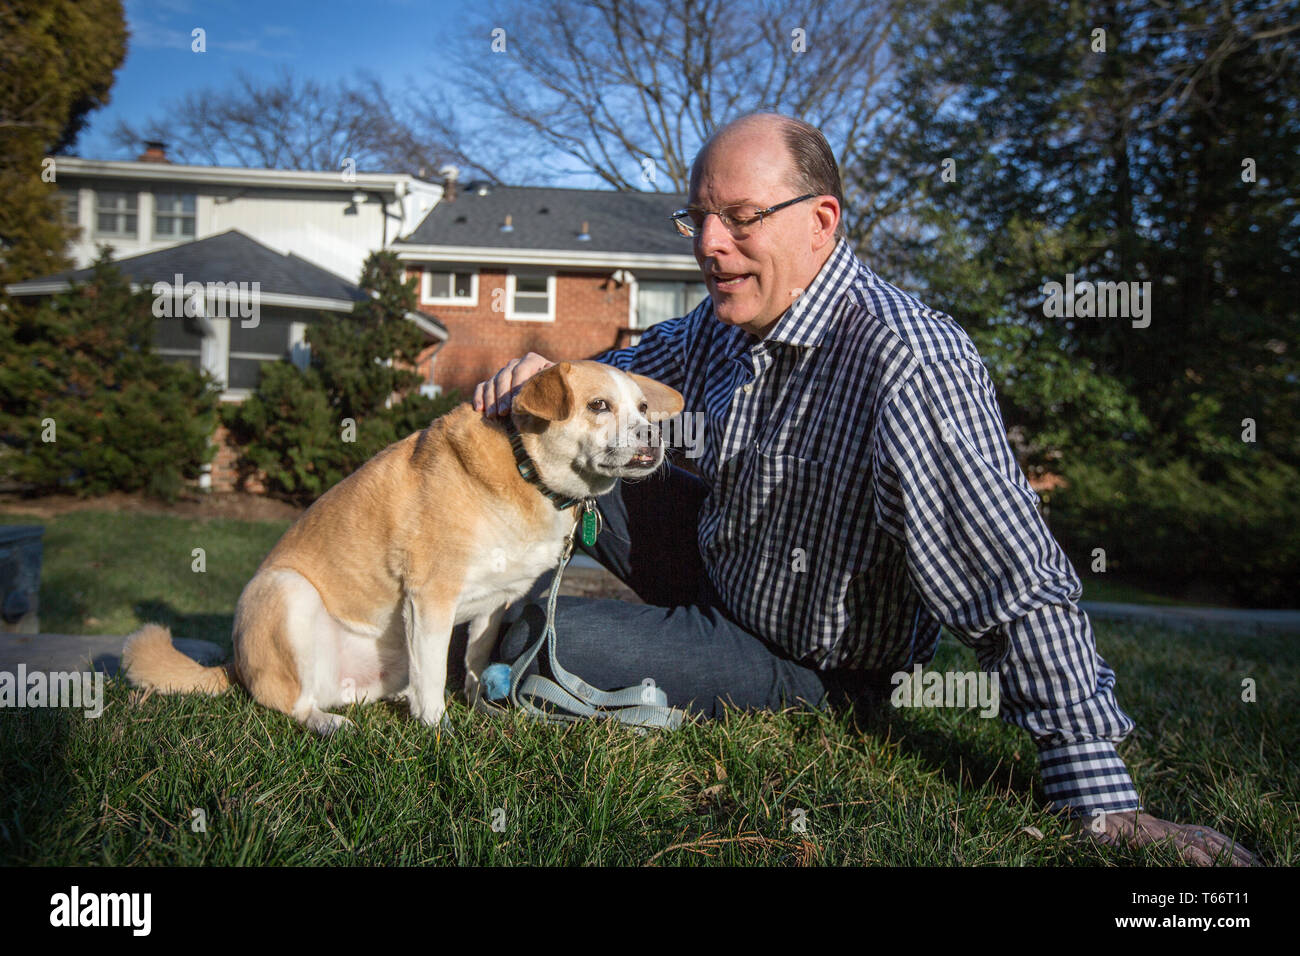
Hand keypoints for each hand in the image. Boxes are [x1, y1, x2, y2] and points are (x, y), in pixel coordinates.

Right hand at [472, 352, 553, 416]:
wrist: (548, 400)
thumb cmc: (555, 396)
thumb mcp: (557, 391)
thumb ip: (552, 387)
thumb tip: (545, 388)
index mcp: (533, 361)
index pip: (522, 369)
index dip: (518, 385)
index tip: (517, 402)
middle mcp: (516, 364)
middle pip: (505, 375)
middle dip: (503, 395)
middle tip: (504, 412)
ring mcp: (503, 373)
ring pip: (492, 382)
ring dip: (491, 399)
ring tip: (492, 415)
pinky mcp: (493, 383)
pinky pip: (482, 387)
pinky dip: (479, 397)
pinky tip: (478, 409)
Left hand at [1079, 810, 1258, 865]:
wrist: (1097, 799)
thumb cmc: (1096, 822)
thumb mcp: (1095, 829)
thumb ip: (1100, 832)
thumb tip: (1100, 832)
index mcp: (1150, 833)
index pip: (1182, 847)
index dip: (1199, 858)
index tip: (1214, 868)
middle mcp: (1166, 829)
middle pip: (1203, 844)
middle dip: (1228, 858)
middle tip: (1252, 870)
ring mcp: (1173, 826)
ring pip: (1209, 838)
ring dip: (1233, 850)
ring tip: (1255, 863)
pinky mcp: (1175, 826)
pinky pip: (1204, 832)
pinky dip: (1223, 840)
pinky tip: (1236, 850)